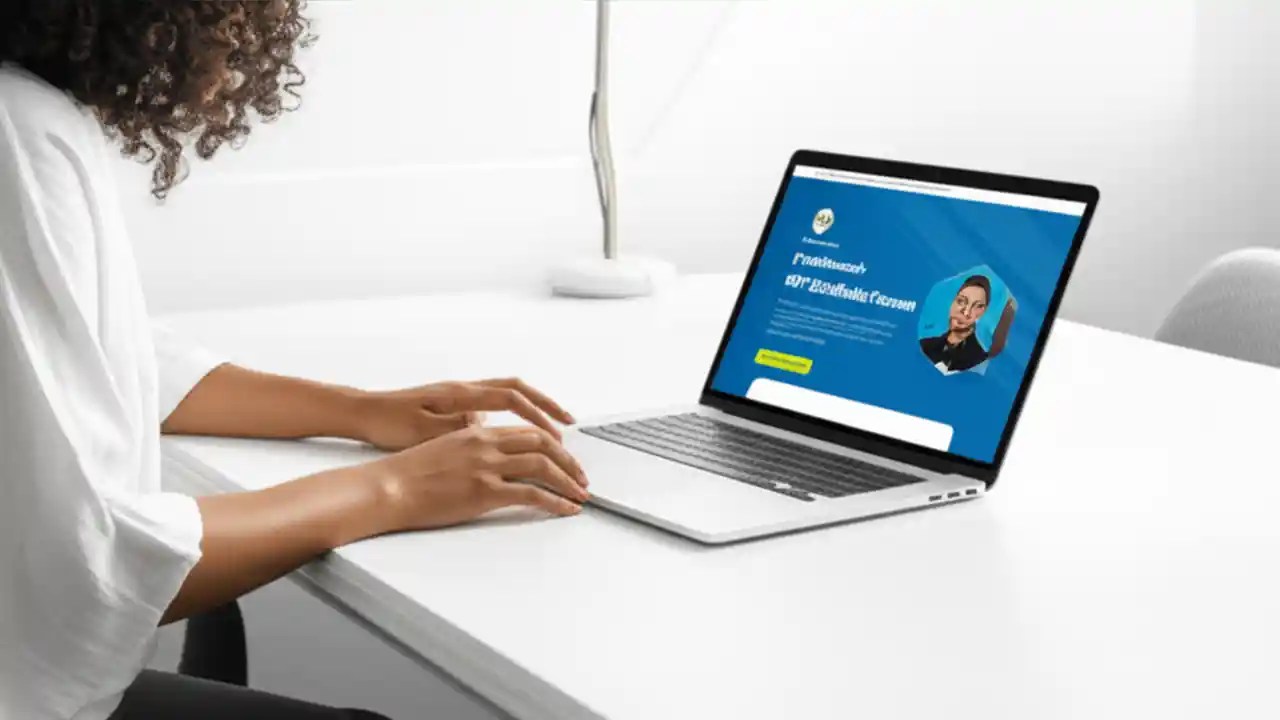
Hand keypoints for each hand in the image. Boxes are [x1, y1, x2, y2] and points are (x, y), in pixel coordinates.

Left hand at [353, 378, 576, 450]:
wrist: (363, 412)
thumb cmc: (388, 421)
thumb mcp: (422, 429)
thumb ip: (457, 427)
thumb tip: (486, 425)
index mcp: (461, 394)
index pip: (513, 397)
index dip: (540, 414)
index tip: (560, 434)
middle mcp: (465, 390)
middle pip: (518, 390)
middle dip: (547, 406)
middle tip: (570, 426)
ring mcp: (460, 397)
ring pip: (507, 397)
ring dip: (533, 411)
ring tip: (552, 432)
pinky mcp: (454, 407)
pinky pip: (494, 406)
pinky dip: (512, 417)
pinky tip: (516, 440)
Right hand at [372, 425, 589, 530]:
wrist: (387, 487)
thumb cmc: (407, 474)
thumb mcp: (442, 448)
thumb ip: (469, 447)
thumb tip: (487, 456)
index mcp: (476, 432)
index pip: (525, 432)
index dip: (550, 443)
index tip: (564, 455)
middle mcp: (486, 444)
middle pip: (542, 443)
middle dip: (568, 460)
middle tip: (581, 476)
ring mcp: (486, 466)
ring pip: (543, 465)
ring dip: (568, 480)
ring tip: (580, 494)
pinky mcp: (485, 491)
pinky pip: (532, 494)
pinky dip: (556, 502)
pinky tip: (566, 509)